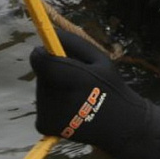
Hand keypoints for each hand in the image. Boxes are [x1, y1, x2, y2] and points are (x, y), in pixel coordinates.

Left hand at [30, 29, 159, 158]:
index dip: (44, 53)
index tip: (53, 53)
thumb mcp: (100, 59)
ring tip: (79, 97)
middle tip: (78, 81)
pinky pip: (42, 105)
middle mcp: (55, 98)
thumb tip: (51, 31)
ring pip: (42, 88)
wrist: (120, 127)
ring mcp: (47, 114)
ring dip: (55, 88)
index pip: (38, 59)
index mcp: (71, 78)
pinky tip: (72, 110)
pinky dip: (53, 105)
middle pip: (42, 73)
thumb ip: (74, 42)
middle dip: (55, 72)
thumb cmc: (110, 88)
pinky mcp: (43, 126)